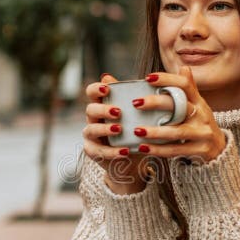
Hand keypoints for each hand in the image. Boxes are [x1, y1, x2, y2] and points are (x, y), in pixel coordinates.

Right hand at [81, 74, 147, 193]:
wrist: (133, 159)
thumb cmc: (135, 132)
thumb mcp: (139, 116)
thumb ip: (139, 101)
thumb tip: (149, 80)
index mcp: (102, 104)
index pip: (92, 92)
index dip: (96, 88)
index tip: (107, 88)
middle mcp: (93, 118)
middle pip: (90, 109)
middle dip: (103, 109)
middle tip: (118, 111)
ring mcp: (91, 135)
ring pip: (91, 130)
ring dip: (105, 129)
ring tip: (120, 129)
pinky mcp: (92, 151)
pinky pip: (98, 151)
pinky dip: (111, 152)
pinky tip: (124, 151)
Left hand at [133, 66, 225, 163]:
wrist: (219, 149)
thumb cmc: (201, 123)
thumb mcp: (198, 105)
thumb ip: (189, 89)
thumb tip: (183, 68)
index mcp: (199, 101)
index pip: (185, 85)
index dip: (167, 79)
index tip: (148, 78)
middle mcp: (202, 115)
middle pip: (180, 105)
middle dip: (157, 102)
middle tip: (136, 103)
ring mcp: (202, 133)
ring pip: (177, 131)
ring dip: (155, 132)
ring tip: (137, 130)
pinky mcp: (200, 150)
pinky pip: (176, 150)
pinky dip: (158, 150)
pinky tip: (143, 148)